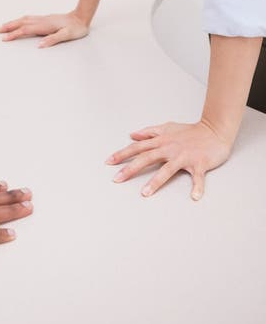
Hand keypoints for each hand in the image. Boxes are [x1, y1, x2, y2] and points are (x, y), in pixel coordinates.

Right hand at [0, 11, 89, 47]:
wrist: (82, 17)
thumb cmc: (76, 28)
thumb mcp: (67, 35)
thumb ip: (53, 39)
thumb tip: (39, 45)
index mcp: (45, 25)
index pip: (25, 29)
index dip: (14, 34)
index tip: (4, 39)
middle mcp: (42, 20)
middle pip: (21, 22)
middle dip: (8, 26)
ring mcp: (43, 18)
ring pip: (24, 19)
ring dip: (12, 22)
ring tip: (3, 26)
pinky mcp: (45, 19)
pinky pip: (28, 18)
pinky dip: (20, 20)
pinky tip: (18, 22)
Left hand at [106, 119, 232, 199]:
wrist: (214, 130)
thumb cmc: (190, 131)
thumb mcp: (167, 127)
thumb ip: (149, 132)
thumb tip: (132, 135)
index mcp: (161, 141)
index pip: (137, 147)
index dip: (122, 154)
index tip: (109, 162)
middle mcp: (170, 148)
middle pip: (146, 158)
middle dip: (130, 169)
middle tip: (117, 179)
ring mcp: (184, 157)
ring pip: (167, 170)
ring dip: (156, 181)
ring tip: (145, 193)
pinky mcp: (199, 164)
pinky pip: (198, 177)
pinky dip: (197, 187)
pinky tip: (194, 196)